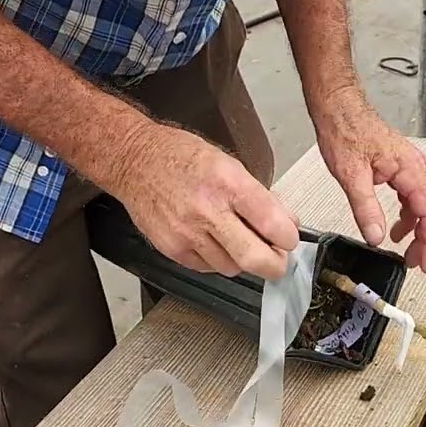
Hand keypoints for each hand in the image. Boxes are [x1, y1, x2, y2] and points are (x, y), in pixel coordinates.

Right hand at [113, 122, 299, 279]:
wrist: (135, 162)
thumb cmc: (182, 158)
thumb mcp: (230, 164)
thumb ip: (261, 197)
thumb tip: (287, 223)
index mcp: (229, 184)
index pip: (273, 224)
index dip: (289, 238)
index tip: (290, 239)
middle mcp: (208, 211)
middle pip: (255, 258)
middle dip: (274, 265)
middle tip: (277, 260)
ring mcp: (188, 234)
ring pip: (232, 268)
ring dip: (242, 259)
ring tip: (236, 239)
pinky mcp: (172, 249)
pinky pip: (208, 268)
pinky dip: (217, 259)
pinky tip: (212, 240)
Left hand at [314, 92, 425, 280]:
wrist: (340, 108)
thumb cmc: (346, 131)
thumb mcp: (351, 174)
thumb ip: (365, 207)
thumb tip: (376, 238)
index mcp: (411, 171)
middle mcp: (419, 171)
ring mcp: (414, 172)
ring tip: (416, 260)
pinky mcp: (404, 173)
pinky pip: (418, 202)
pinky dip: (413, 223)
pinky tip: (398, 235)